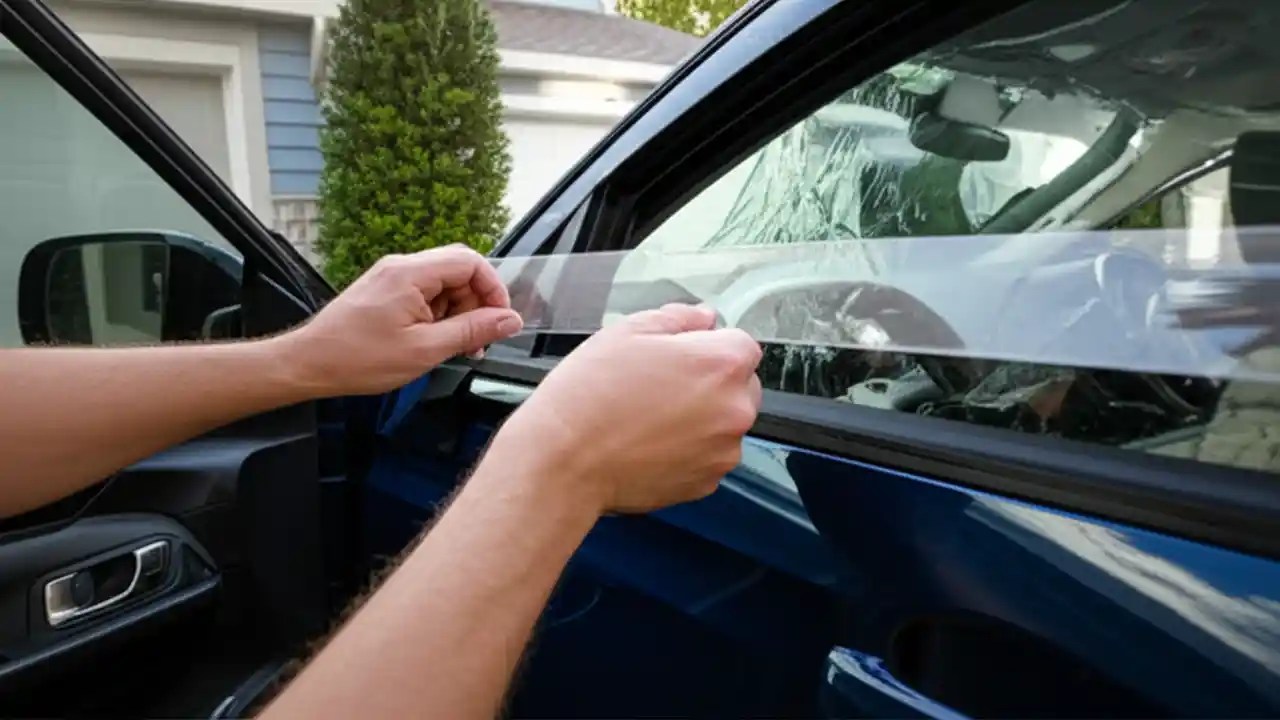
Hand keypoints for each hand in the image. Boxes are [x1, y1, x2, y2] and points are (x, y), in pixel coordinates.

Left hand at [281, 246, 522, 395]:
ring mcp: (391, 277)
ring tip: (455, 347)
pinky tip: (433, 341)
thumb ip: (472, 331)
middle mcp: (401, 266)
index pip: (470, 262)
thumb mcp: (425, 350)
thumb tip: (510, 320)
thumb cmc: (359, 359)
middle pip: (458, 270)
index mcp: (411, 274)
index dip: (493, 289)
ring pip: (443, 284)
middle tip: (478, 341)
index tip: (500, 320)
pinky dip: (438, 314)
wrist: (309, 362)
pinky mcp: (384, 290)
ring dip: (458, 312)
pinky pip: (424, 293)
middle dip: (477, 303)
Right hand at [488, 304, 763, 514]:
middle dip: (711, 381)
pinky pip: (707, 456)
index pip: (741, 343)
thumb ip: (678, 318)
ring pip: (724, 424)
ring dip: (701, 418)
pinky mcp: (705, 483)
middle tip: (659, 385)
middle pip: (740, 385)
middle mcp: (735, 410)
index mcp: (722, 364)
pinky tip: (648, 443)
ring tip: (648, 418)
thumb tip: (704, 318)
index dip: (707, 344)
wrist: (563, 462)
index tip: (677, 355)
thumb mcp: (627, 331)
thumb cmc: (589, 395)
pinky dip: (687, 450)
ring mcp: (723, 452)